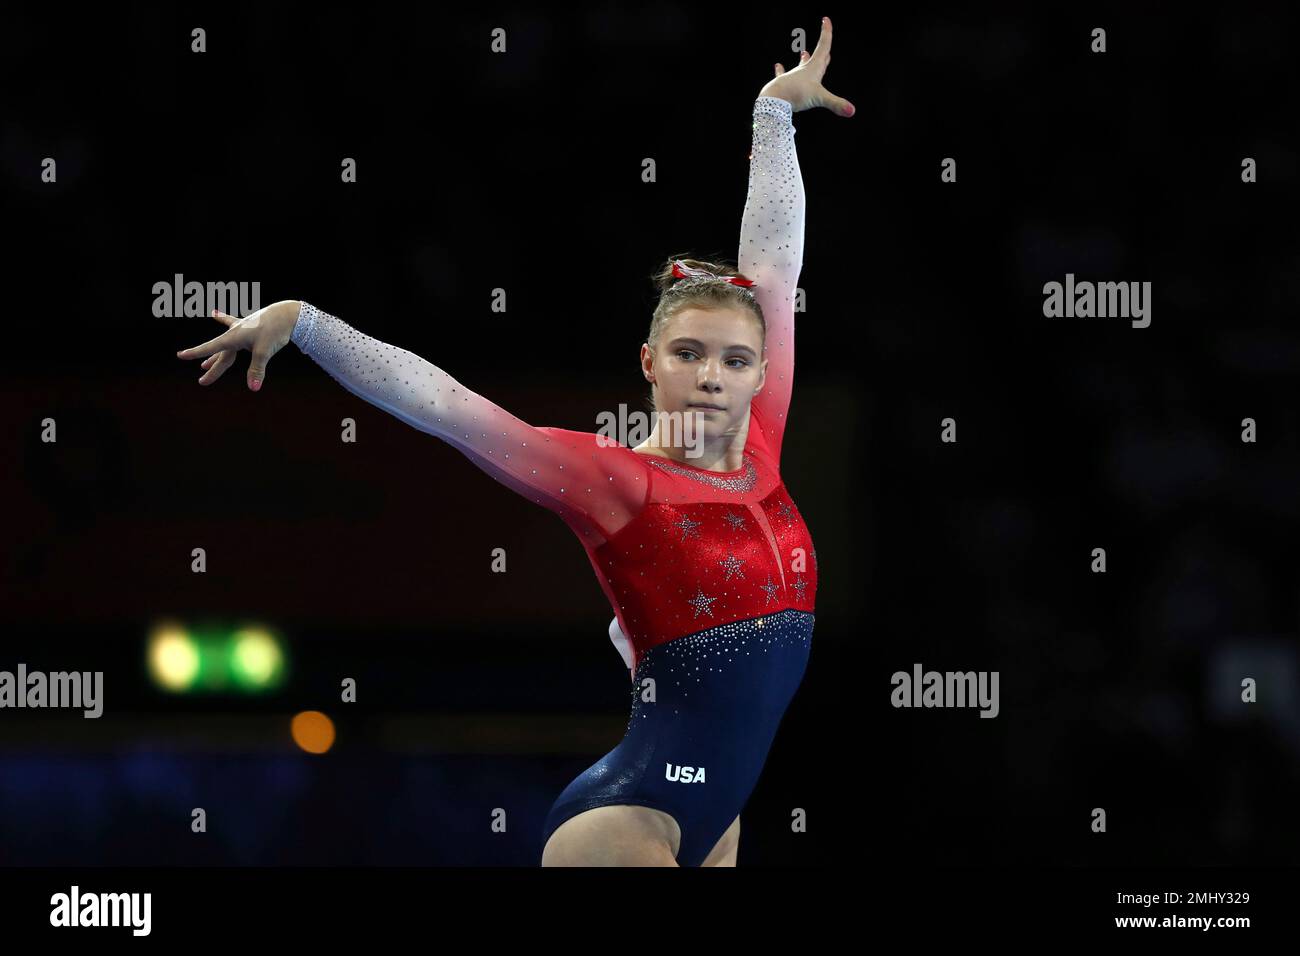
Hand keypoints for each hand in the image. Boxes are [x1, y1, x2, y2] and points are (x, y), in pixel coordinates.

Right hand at [176, 300, 299, 390]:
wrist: (287, 313)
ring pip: (225, 347)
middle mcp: (234, 333)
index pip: (211, 348)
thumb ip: (256, 370)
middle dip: (212, 369)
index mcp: (233, 338)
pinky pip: (233, 324)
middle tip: (202, 382)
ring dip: (215, 356)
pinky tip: (214, 313)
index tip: (181, 355)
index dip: (196, 352)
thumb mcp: (264, 352)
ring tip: (203, 365)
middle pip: (221, 355)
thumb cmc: (275, 331)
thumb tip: (253, 388)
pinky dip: (223, 319)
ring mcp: (240, 328)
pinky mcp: (249, 325)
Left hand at [759, 16, 853, 116]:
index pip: (823, 47)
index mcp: (815, 68)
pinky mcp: (783, 84)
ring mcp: (793, 77)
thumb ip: (836, 104)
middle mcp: (804, 70)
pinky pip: (783, 76)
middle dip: (822, 49)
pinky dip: (781, 71)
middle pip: (816, 57)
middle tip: (825, 38)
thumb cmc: (796, 94)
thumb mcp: (819, 98)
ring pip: (801, 66)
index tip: (825, 20)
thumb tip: (852, 111)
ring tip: (803, 53)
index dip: (826, 33)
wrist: (775, 98)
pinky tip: (777, 66)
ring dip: (804, 60)